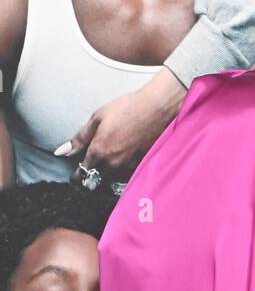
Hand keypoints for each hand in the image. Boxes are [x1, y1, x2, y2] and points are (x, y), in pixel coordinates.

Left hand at [55, 72, 188, 182]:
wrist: (155, 109)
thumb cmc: (127, 109)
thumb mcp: (97, 118)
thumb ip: (80, 138)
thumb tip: (63, 151)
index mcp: (99, 151)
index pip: (83, 172)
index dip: (77, 176)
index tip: (74, 177)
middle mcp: (112, 163)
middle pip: (97, 181)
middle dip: (90, 180)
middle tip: (87, 175)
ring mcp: (128, 165)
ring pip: (112, 179)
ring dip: (105, 177)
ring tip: (104, 169)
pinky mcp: (139, 164)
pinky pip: (126, 174)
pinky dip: (120, 172)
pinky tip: (121, 162)